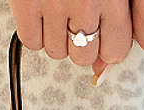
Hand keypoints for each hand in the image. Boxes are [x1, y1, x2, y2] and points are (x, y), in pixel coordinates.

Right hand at [9, 0, 133, 74]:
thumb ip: (114, 19)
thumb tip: (103, 69)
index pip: (116, 51)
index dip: (106, 47)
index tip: (100, 36)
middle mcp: (86, 1)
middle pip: (84, 57)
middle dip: (78, 42)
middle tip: (72, 18)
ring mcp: (56, 3)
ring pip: (57, 52)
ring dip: (55, 36)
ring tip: (55, 9)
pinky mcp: (27, 4)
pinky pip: (32, 42)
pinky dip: (33, 30)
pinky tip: (39, 9)